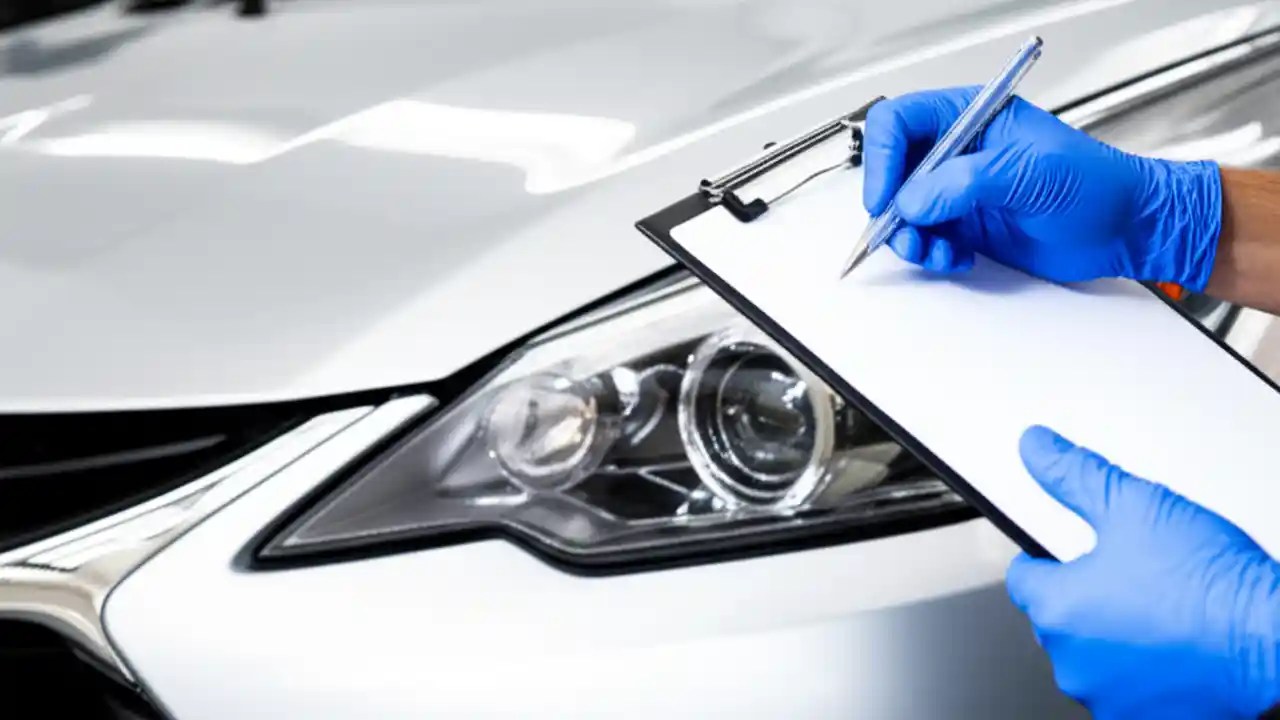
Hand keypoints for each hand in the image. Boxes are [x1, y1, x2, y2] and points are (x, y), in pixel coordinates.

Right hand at [861, 86, 1222, 288]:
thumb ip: (965, 183)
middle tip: (905, 229)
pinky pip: (924, 238)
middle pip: (893, 169)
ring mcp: (958, 189)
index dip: (884, 157)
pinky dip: (930, 253)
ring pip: (903, 210)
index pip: (902, 122)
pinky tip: (955, 256)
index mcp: (971, 116)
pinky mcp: (965, 225)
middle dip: (892, 204)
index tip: (887, 195)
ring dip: (909, 236)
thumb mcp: (1030, 173)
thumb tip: (914, 199)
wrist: (1123, 230)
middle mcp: (959, 151)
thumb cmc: (1096, 185)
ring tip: (933, 249)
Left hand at [1006, 426, 1279, 718]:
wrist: (1276, 645)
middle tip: (1132, 574)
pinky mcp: (1141, 718)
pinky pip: (1126, 685)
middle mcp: (1072, 661)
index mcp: (1056, 609)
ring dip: (1113, 633)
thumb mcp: (1135, 505)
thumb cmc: (1212, 586)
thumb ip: (1075, 475)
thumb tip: (1037, 450)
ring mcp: (1106, 697)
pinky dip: (1142, 667)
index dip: (1048, 555)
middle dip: (1085, 594)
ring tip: (1160, 607)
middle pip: (1057, 616)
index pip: (1023, 575)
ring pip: (1092, 653)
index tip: (1072, 550)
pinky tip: (1174, 642)